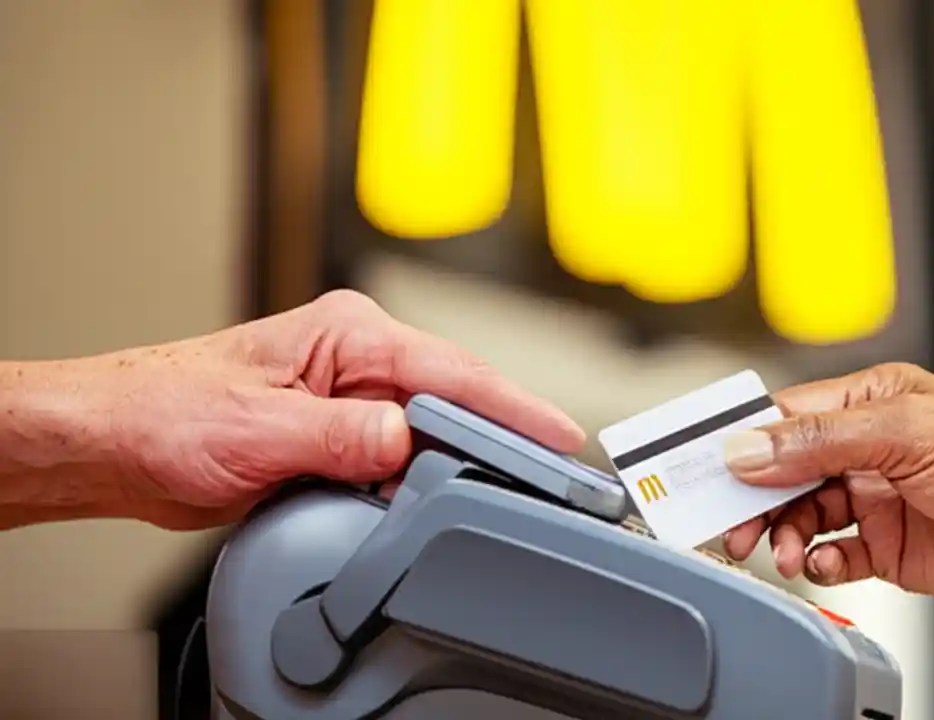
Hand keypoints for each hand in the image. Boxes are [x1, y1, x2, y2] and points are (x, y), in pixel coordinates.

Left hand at [0, 290, 583, 529]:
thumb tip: (406, 440)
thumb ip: (340, 435)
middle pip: (459, 399)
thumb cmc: (167, 414)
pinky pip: (406, 453)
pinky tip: (447, 499)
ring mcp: (355, 394)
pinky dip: (428, 477)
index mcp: (349, 334)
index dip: (515, 407)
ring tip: (516, 492)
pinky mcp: (344, 429)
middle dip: (505, 437)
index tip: (562, 438)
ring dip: (467, 461)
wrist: (120, 443)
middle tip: (558, 478)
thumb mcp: (258, 430)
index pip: (454, 370)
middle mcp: (359, 358)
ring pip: (436, 429)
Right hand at [719, 362, 933, 683]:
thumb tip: (750, 447)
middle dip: (755, 497)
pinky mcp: (884, 544)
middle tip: (732, 524)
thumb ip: (819, 440)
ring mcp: (874, 496)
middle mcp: (867, 446)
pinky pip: (831, 553)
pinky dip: (820, 561)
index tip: (706, 464)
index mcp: (871, 400)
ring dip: (786, 534)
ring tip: (788, 553)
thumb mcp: (904, 433)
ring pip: (802, 514)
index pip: (787, 414)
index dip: (744, 439)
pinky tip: (825, 563)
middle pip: (784, 468)